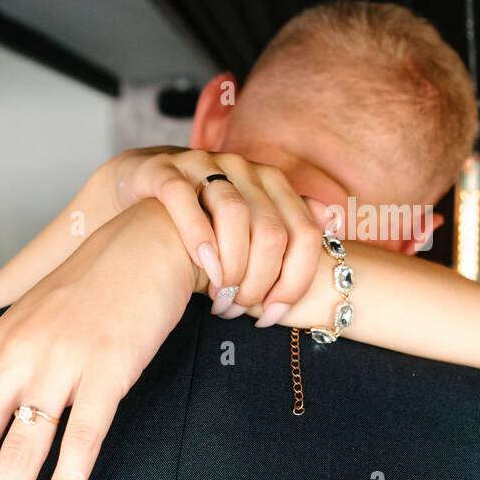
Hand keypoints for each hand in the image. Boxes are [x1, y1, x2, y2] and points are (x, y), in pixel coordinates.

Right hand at [100, 147, 327, 324]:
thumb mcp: (251, 219)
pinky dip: (197, 236)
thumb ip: (289, 223)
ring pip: (233, 214)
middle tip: (241, 310)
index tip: (274, 314)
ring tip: (221, 299)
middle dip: (259, 281)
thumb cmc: (206, 213)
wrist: (145, 182)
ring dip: (231, 265)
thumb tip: (334, 222)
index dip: (294, 281)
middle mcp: (243, 169)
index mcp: (272, 181)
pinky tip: (203, 266)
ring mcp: (203, 165)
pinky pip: (184, 199)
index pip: (304, 234)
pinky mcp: (165, 171)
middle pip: (271, 231)